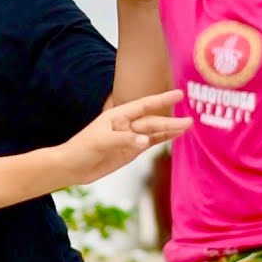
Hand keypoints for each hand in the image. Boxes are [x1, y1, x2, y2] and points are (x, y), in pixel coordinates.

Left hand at [60, 90, 189, 184]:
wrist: (71, 167)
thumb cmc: (81, 149)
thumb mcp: (100, 142)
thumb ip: (123, 140)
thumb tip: (145, 141)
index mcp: (117, 116)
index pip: (144, 105)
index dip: (162, 100)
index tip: (179, 94)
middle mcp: (126, 125)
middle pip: (152, 122)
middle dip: (171, 121)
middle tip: (190, 121)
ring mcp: (129, 138)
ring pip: (154, 132)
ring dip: (170, 130)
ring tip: (188, 127)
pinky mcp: (130, 151)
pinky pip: (149, 144)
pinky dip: (162, 140)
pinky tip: (174, 137)